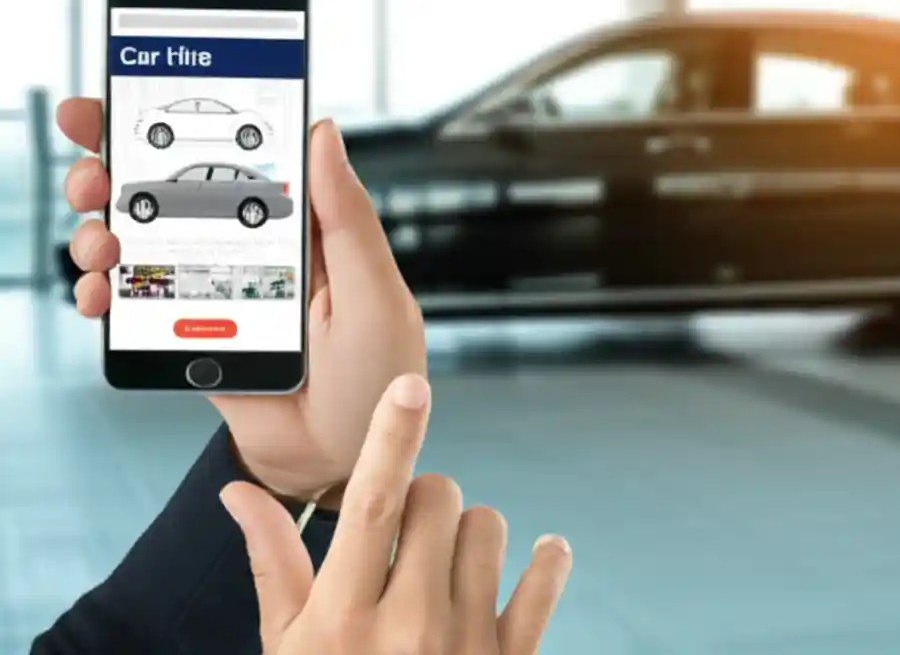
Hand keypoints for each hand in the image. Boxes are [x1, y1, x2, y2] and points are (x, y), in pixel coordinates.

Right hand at [58, 99, 425, 499]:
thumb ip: (347, 221)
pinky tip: (97, 295)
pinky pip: (134, 304)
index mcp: (304, 230)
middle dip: (120, 170)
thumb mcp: (375, 297)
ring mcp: (217, 292)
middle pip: (174, 191)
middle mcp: (255, 251)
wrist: (342, 466)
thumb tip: (323, 132)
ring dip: (101, 230)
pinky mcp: (189, 336)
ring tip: (96, 242)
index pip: (241, 156)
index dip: (187, 124)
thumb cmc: (379, 380)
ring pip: (142, 242)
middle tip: (92, 172)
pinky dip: (103, 293)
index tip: (130, 95)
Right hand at [220, 374, 573, 653]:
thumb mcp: (285, 648)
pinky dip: (547, 561)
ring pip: (488, 528)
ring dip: (469, 529)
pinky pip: (544, 585)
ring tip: (443, 563)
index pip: (372, 506)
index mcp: (342, 618)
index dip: (391, 438)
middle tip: (402, 535)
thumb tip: (239, 492)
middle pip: (436, 500)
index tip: (411, 385)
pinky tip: (542, 555)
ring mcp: (465, 645)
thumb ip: (273, 565)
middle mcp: (408, 627)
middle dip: (420, 496)